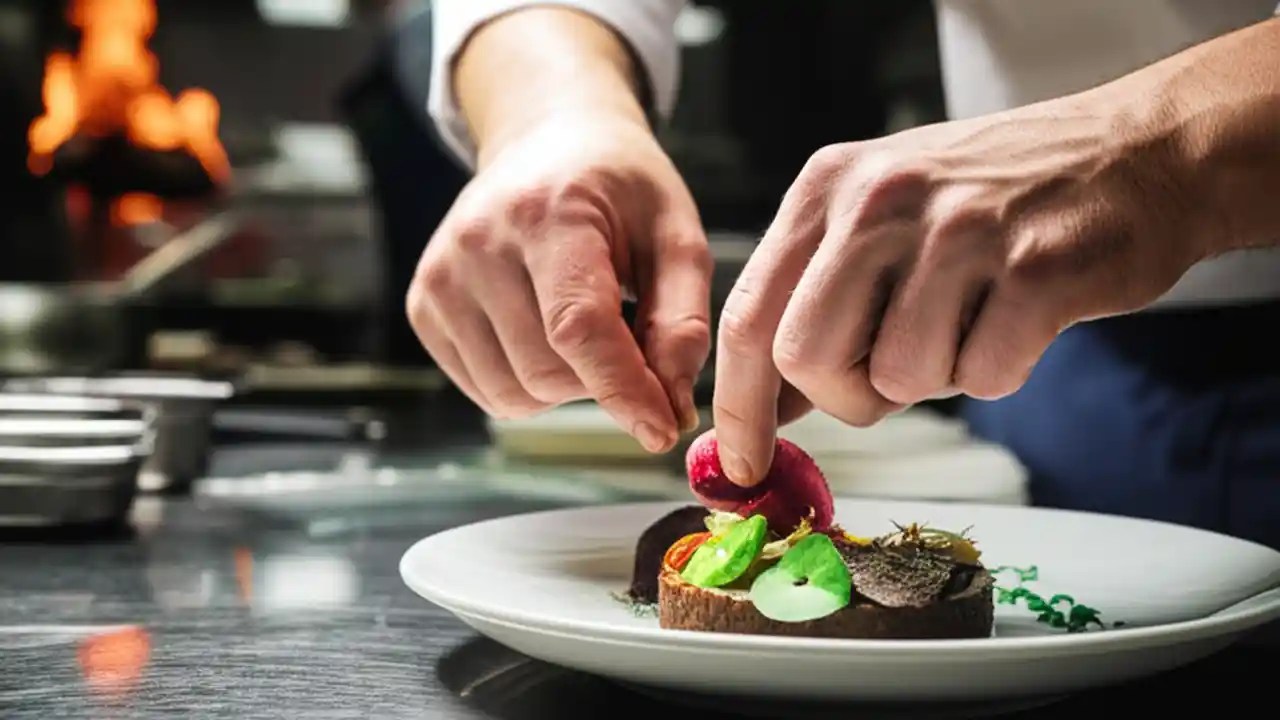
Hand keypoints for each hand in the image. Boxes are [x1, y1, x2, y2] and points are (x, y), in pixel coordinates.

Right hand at [407, 114, 710, 451]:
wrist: (547, 143)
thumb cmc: (620, 190)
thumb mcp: (675, 235)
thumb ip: (682, 321)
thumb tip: (671, 406)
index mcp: (549, 213)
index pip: (577, 326)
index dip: (623, 388)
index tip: (662, 430)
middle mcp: (478, 242)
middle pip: (547, 372)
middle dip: (602, 380)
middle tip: (629, 338)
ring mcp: (440, 276)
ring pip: (513, 394)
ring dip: (565, 387)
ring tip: (585, 327)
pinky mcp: (423, 305)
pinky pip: (486, 390)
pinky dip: (527, 384)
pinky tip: (545, 330)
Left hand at [712, 95, 1208, 484]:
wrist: (1133, 154)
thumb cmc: (993, 201)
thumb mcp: (878, 218)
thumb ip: (813, 298)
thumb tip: (767, 406)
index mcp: (827, 188)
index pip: (749, 317)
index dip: (739, 408)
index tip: (740, 464)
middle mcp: (878, 200)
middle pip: (806, 358)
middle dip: (846, 395)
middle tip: (893, 373)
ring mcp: (958, 231)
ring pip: (897, 379)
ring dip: (935, 376)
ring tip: (970, 317)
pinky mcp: (1034, 270)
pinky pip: (981, 378)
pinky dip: (998, 369)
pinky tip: (1017, 315)